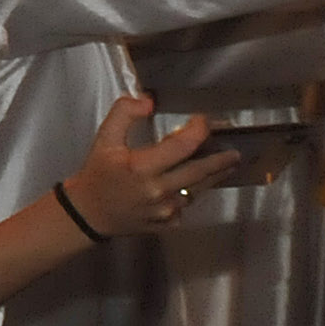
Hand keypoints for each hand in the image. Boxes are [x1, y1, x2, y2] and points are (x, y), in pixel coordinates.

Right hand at [63, 98, 239, 234]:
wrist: (89, 213)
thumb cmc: (98, 173)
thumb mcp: (104, 138)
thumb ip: (124, 113)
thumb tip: (149, 102)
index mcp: (143, 167)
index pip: (181, 146)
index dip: (198, 131)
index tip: (203, 120)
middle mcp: (159, 190)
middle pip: (199, 172)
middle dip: (220, 160)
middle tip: (235, 152)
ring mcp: (166, 210)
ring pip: (198, 190)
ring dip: (214, 176)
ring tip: (228, 165)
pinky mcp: (168, 223)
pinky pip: (188, 206)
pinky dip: (195, 193)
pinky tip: (199, 184)